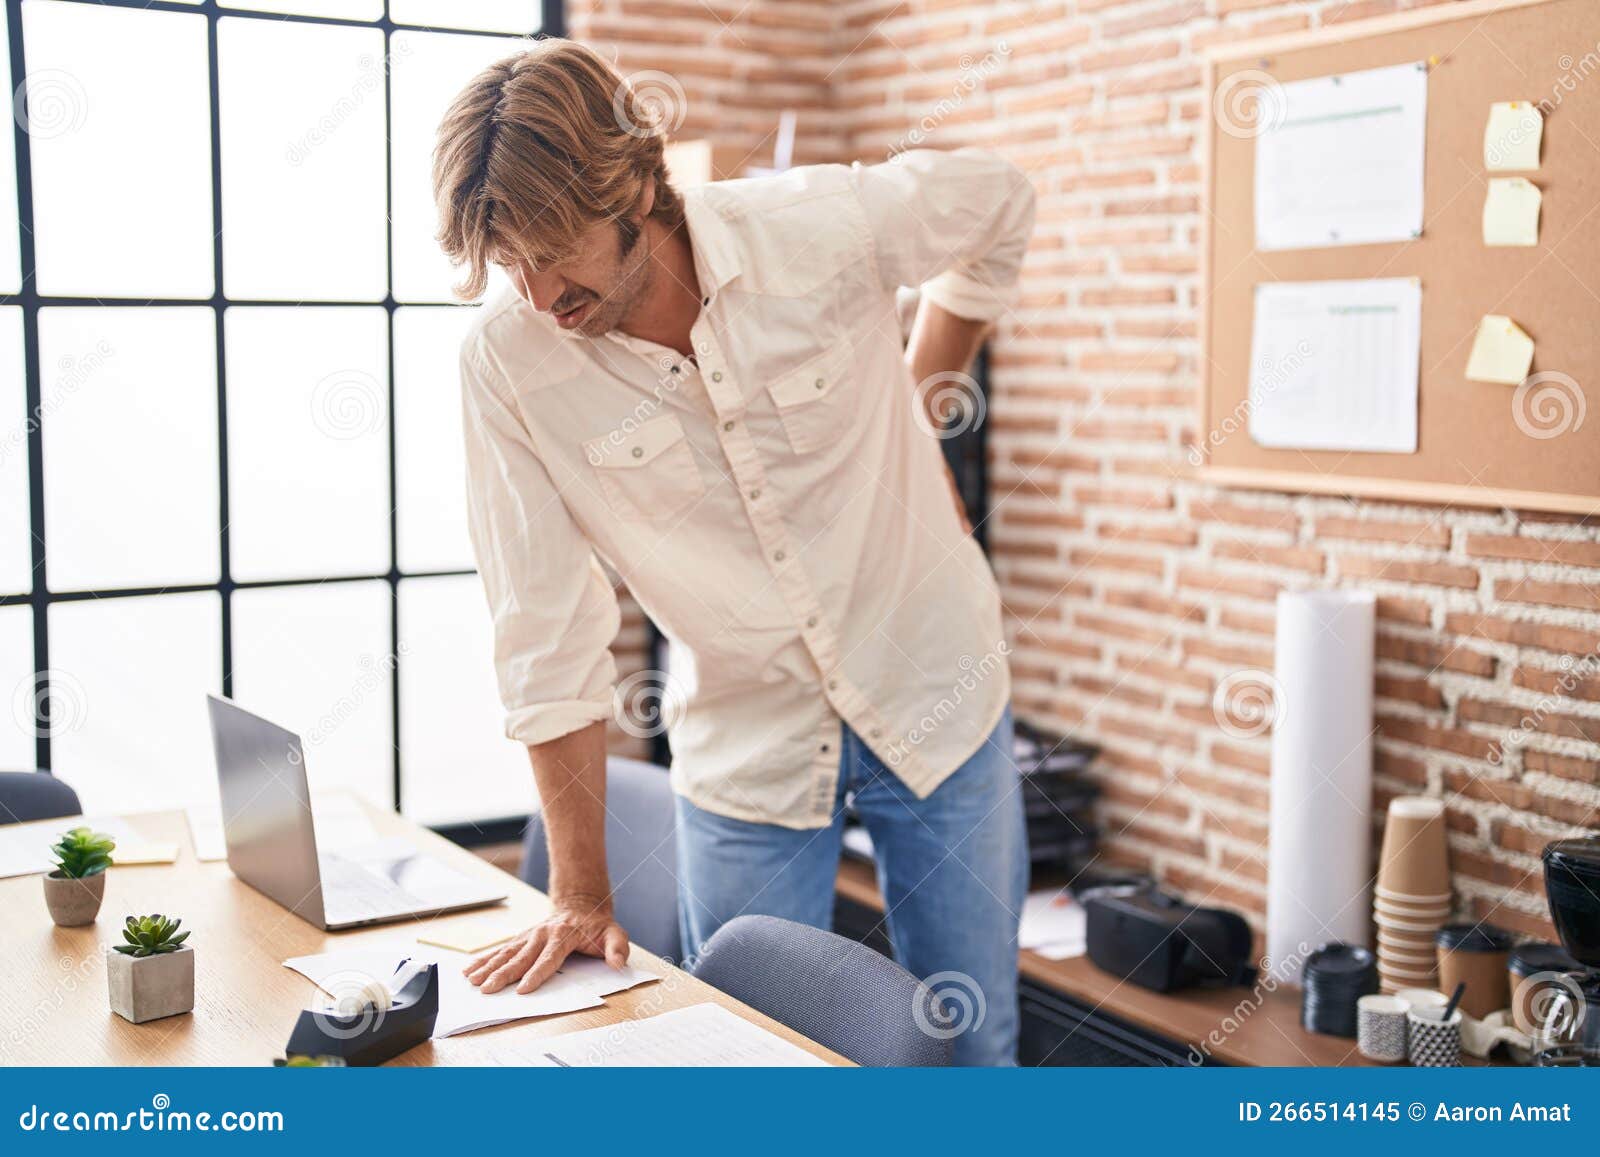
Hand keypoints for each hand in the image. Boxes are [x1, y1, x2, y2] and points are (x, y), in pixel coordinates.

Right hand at [463, 899, 629, 993]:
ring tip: (472, 980)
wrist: (581, 905)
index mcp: (563, 936)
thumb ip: (617, 948)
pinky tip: (469, 969)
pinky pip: (500, 949)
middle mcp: (542, 934)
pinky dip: (483, 959)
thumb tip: (617, 963)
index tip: (523, 989)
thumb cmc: (597, 926)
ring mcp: (529, 935)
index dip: (536, 974)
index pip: (548, 958)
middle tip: (488, 989)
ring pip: (506, 953)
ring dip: (488, 967)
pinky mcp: (521, 938)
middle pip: (521, 957)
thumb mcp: (614, 933)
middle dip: (503, 974)